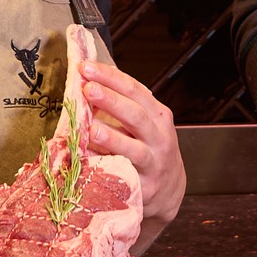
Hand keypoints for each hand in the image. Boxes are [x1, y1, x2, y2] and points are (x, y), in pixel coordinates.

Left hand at [80, 59, 185, 246]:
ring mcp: (153, 163)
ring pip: (134, 149)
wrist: (170, 188)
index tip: (86, 68)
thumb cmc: (149, 148)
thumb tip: (87, 82)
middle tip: (88, 89)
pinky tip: (91, 161)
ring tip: (91, 128)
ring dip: (112, 138)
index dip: (110, 77)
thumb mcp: (144, 123)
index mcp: (158, 114)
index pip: (134, 89)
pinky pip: (125, 176)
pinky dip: (108, 168)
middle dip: (111, 100)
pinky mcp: (144, 188)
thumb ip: (122, 106)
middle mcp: (159, 137)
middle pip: (136, 115)